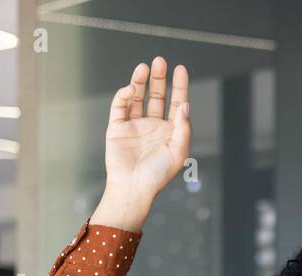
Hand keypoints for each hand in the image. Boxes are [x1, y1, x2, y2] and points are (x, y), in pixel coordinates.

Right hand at [91, 57, 190, 231]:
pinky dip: (124, 95)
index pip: (176, 104)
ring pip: (137, 97)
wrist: (133, 188)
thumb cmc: (158, 175)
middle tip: (160, 61)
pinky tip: (130, 89)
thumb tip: (185, 106)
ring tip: (144, 67)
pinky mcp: (117, 127)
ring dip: (140, 82)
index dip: (179, 86)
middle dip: (159, 79)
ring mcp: (135, 125)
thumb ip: (184, 129)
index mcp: (170, 132)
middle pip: (157, 96)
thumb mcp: (179, 152)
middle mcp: (153, 126)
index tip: (180, 69)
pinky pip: (120, 106)